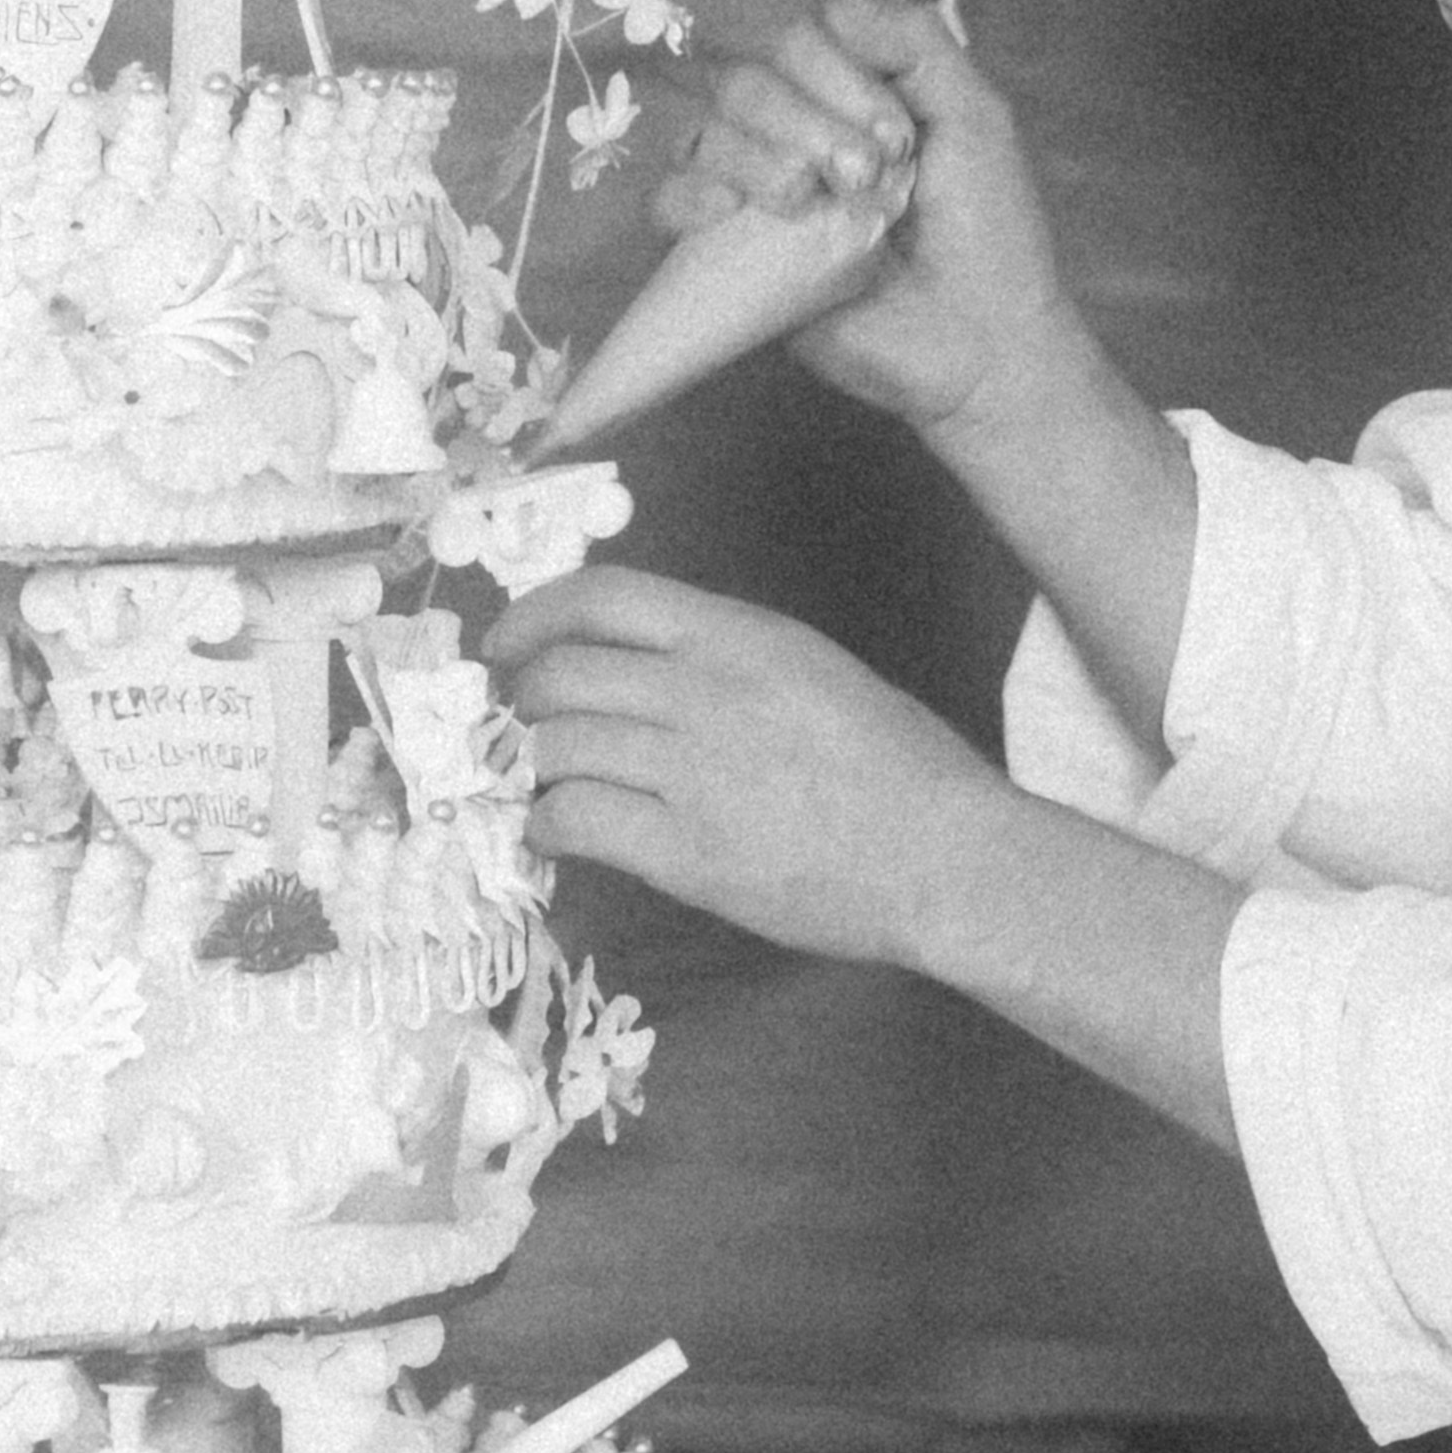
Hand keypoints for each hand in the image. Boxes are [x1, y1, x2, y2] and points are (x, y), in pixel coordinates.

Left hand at [493, 564, 987, 968]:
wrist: (944, 856)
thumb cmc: (898, 764)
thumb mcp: (813, 669)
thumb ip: (725, 658)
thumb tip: (639, 668)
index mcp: (740, 637)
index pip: (603, 596)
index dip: (534, 615)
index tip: (507, 643)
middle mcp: (704, 692)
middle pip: (562, 674)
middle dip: (524, 698)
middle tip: (525, 724)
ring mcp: (691, 774)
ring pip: (557, 746)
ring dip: (535, 765)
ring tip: (548, 784)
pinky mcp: (685, 853)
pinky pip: (576, 820)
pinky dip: (548, 825)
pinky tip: (558, 834)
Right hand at [664, 0, 1075, 442]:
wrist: (979, 342)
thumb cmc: (989, 231)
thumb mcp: (976, 117)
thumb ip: (917, 44)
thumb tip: (833, 4)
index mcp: (850, 94)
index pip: (798, 37)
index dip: (833, 70)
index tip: (896, 132)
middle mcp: (796, 133)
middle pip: (745, 78)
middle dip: (803, 117)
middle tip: (864, 174)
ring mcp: (760, 194)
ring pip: (704, 131)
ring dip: (756, 154)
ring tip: (809, 202)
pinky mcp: (731, 256)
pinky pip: (670, 201)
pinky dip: (692, 194)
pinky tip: (733, 210)